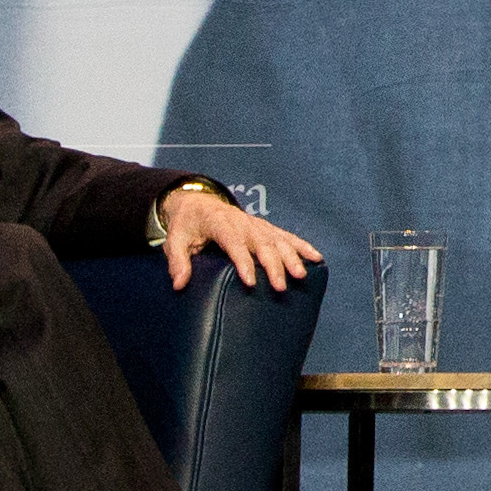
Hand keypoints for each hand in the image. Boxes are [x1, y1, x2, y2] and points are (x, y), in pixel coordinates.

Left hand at [159, 181, 319, 289]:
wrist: (199, 202)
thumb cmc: (187, 224)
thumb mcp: (175, 240)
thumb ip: (177, 261)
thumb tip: (179, 284)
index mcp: (220, 223)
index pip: (234, 242)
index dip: (243, 262)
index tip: (250, 282)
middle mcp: (243, 222)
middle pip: (261, 243)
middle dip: (273, 265)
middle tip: (280, 287)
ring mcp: (257, 224)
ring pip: (278, 240)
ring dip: (291, 258)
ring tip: (300, 276)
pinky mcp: (266, 228)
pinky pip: (287, 236)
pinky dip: (302, 246)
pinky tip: (316, 258)